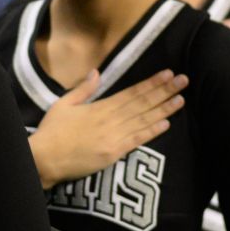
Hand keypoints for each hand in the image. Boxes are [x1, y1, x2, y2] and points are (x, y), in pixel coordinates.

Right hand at [28, 69, 186, 188]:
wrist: (45, 159)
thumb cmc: (52, 131)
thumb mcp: (63, 104)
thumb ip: (83, 88)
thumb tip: (98, 71)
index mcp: (100, 106)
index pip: (132, 92)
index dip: (151, 83)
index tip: (168, 73)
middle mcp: (111, 119)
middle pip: (142, 103)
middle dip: (165, 91)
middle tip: (184, 81)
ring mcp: (114, 137)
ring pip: (144, 120)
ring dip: (164, 109)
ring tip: (181, 99)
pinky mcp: (113, 154)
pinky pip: (136, 140)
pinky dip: (152, 132)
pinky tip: (166, 123)